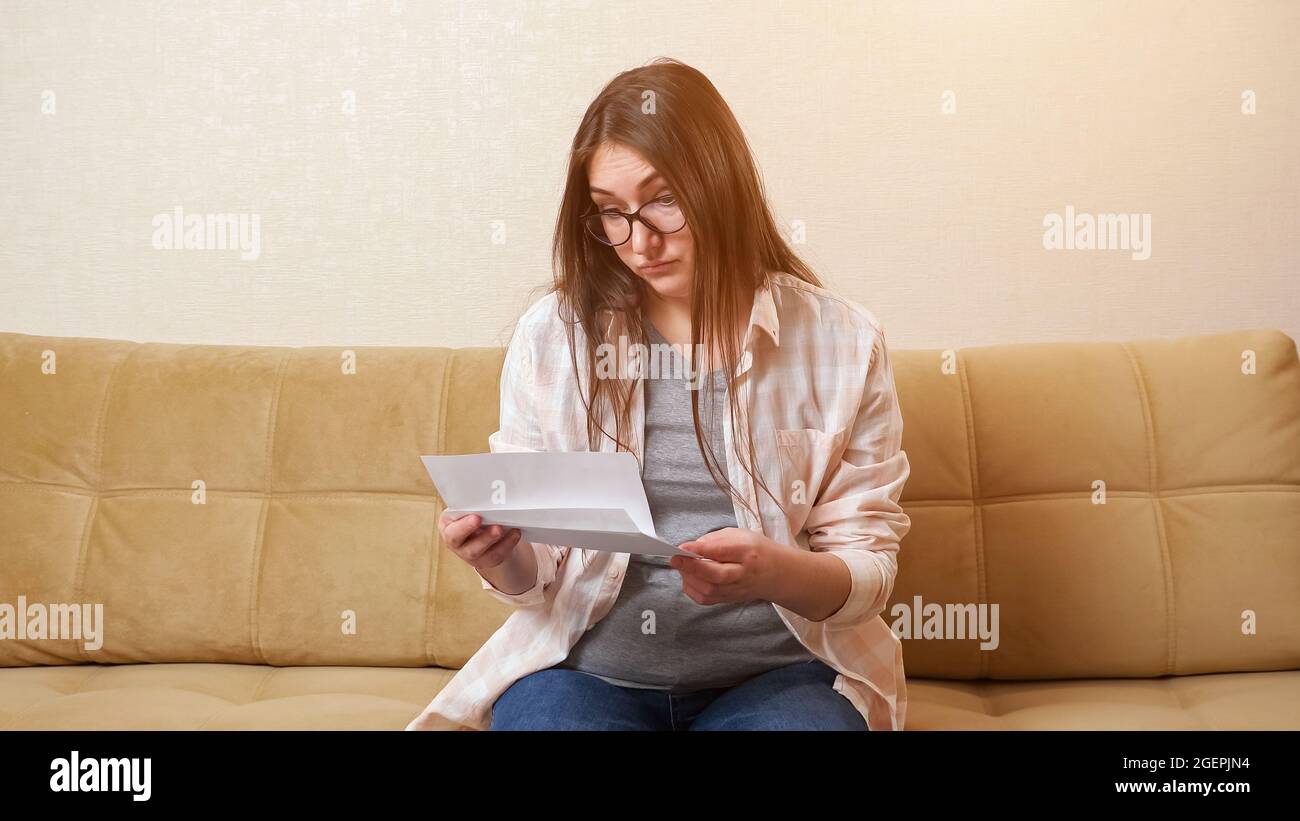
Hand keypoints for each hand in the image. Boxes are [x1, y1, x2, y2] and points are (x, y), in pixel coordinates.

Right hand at [439, 510, 521, 571]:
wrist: (476, 527)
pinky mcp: (486, 560)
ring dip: (499, 541)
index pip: (452, 531)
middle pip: (470, 548)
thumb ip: (470, 506)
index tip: (477, 518)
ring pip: (484, 553)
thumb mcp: (464, 508)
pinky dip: (508, 544)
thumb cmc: (468, 512)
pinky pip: (497, 555)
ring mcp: (470, 555)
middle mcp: (457, 544)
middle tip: (498, 528)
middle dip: (484, 538)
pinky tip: (515, 533)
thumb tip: (489, 499)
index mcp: (447, 527)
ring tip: (511, 529)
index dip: (464, 527)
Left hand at [668, 527, 785, 605]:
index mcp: (748, 552)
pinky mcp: (729, 599)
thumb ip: (715, 539)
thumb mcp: (740, 534)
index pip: (722, 551)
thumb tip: (692, 547)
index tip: (683, 547)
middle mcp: (743, 574)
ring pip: (709, 590)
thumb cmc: (757, 551)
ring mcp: (736, 590)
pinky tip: (689, 578)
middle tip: (676, 558)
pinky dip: (693, 589)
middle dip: (692, 568)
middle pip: (715, 576)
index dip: (701, 549)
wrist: (777, 574)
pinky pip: (706, 599)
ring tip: (683, 566)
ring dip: (690, 578)